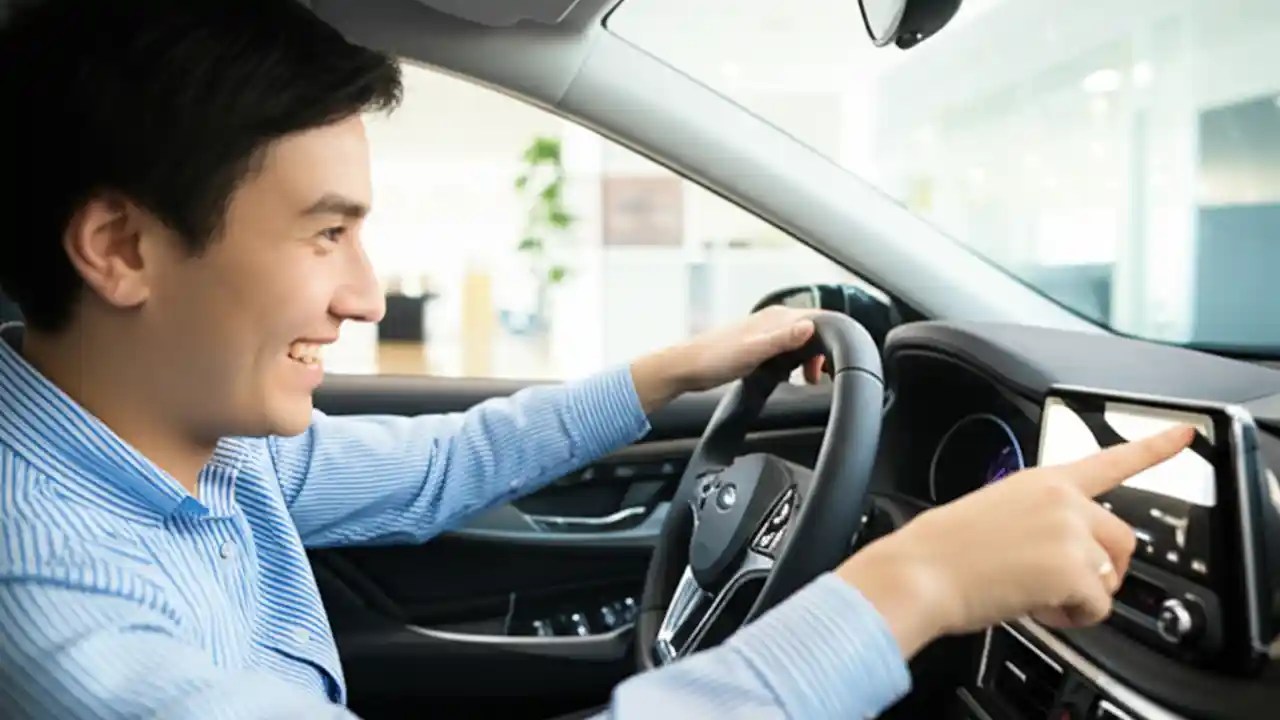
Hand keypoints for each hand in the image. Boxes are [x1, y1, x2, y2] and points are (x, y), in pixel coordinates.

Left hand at [630, 306, 827, 413]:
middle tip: (818, 376)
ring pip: (800, 341)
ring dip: (809, 358)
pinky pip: (786, 350)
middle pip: (811, 330)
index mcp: (775, 317)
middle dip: (821, 352)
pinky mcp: (757, 346)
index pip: (817, 317)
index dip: (831, 338)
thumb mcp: (753, 351)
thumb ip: (782, 338)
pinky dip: (795, 362)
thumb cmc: (714, 359)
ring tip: (809, 378)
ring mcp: (764, 333)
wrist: (686, 369)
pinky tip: (790, 376)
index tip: (832, 362)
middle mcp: (772, 320)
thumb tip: (810, 326)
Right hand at [836, 425, 1196, 657]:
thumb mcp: (996, 517)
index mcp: (1042, 482)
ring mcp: (1070, 531)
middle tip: (1065, 586)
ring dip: (1082, 596)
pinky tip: (1038, 607)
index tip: (1186, 435)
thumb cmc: (943, 553)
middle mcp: (1063, 500)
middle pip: (1123, 539)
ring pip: (1110, 576)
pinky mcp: (1072, 567)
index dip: (1155, 448)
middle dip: (1103, 570)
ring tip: (1038, 595)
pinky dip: (1072, 618)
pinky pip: (1097, 607)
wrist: (920, 573)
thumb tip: (1068, 559)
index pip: (1110, 460)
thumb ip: (1043, 523)